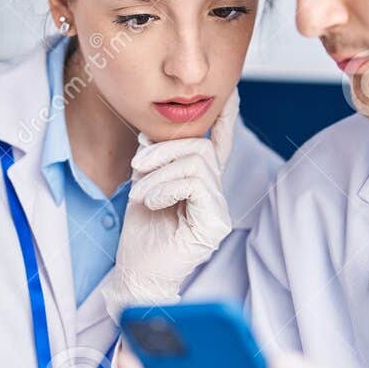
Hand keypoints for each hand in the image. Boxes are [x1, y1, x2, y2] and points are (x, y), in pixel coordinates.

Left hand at [102, 90, 239, 320]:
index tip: (232, 95)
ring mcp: (219, 209)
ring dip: (159, 173)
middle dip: (164, 150)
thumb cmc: (141, 233)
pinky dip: (166, 187)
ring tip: (140, 193)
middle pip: (201, 148)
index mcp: (201, 184)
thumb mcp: (144, 186)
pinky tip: (152, 202)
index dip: (226, 120)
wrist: (136, 272)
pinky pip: (195, 184)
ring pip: (196, 163)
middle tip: (136, 166)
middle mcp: (215, 194)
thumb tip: (151, 135)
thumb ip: (154, 162)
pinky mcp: (215, 223)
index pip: (218, 146)